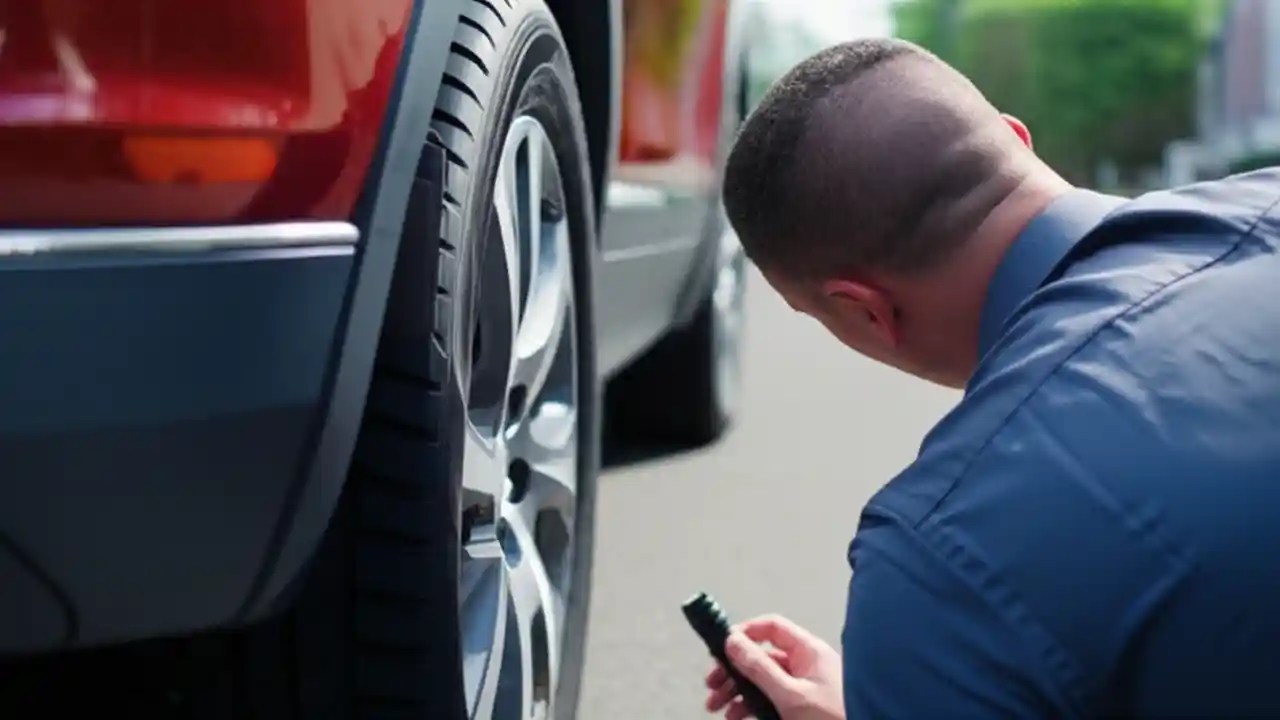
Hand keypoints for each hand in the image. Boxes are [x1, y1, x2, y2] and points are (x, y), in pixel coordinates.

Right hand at [703, 614, 844, 719]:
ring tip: (717, 707)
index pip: (771, 627)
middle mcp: (805, 664)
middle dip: (732, 671)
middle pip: (760, 657)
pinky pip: (770, 700)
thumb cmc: (835, 718)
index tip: (721, 649)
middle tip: (712, 685)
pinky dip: (750, 706)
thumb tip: (732, 641)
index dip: (744, 634)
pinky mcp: (801, 707)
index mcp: (808, 651)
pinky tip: (736, 718)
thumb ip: (760, 668)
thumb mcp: (791, 694)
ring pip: (761, 681)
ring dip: (736, 692)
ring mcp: (804, 686)